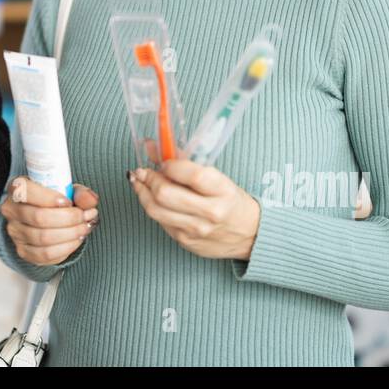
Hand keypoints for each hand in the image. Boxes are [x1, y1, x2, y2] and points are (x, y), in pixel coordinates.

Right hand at [0, 177, 98, 265]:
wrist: (45, 216)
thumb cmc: (54, 199)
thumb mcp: (68, 189)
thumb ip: (80, 193)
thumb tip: (89, 200)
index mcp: (17, 188)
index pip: (28, 193)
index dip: (51, 199)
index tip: (69, 202)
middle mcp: (11, 210)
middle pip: (39, 218)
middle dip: (69, 219)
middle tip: (85, 217)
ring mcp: (15, 232)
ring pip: (43, 238)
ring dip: (71, 234)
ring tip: (84, 228)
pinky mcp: (23, 251)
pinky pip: (45, 255)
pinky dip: (65, 248)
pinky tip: (75, 240)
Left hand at [128, 159, 260, 259]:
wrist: (249, 234)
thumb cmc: (230, 200)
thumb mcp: (217, 178)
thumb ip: (185, 163)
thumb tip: (150, 147)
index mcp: (222, 190)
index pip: (192, 175)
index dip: (171, 166)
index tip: (164, 162)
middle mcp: (210, 212)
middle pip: (166, 194)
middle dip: (148, 179)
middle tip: (143, 172)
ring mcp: (197, 230)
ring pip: (155, 210)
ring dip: (142, 192)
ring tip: (140, 182)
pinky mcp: (186, 241)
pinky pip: (160, 222)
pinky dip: (151, 207)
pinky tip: (151, 198)